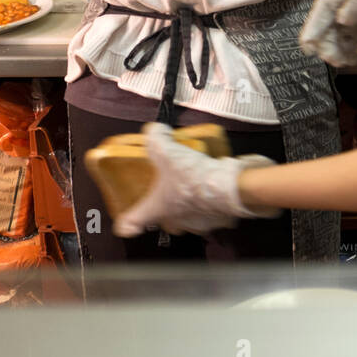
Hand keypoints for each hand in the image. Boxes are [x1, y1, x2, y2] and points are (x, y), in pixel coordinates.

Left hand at [113, 123, 280, 237]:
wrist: (229, 188)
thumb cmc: (192, 177)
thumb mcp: (167, 151)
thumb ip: (155, 138)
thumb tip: (154, 130)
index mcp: (156, 210)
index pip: (130, 225)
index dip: (127, 220)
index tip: (128, 217)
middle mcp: (175, 224)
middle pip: (164, 219)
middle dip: (167, 205)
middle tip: (172, 187)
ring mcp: (199, 226)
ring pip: (190, 217)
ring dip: (192, 203)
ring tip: (197, 183)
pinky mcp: (220, 223)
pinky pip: (213, 213)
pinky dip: (214, 201)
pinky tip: (216, 186)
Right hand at [299, 0, 356, 66]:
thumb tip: (341, 18)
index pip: (321, 11)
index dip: (312, 28)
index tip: (308, 44)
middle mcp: (338, 10)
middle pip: (325, 31)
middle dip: (327, 46)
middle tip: (334, 59)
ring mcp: (346, 24)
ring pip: (333, 42)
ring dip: (336, 54)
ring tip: (346, 60)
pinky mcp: (355, 35)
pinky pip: (345, 48)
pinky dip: (346, 56)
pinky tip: (353, 59)